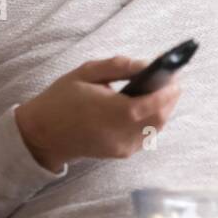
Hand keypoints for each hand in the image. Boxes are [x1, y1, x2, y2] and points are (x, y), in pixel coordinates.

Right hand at [14, 56, 181, 171]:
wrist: (43, 135)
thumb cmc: (61, 100)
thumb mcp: (86, 73)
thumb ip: (118, 66)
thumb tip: (146, 64)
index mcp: (112, 111)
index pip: (152, 103)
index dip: (168, 90)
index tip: (175, 75)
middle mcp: (121, 132)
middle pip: (160, 116)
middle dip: (170, 98)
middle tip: (171, 81)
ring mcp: (123, 146)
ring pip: (157, 127)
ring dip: (164, 109)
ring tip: (162, 91)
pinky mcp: (122, 153)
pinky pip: (147, 135)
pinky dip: (154, 120)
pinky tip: (149, 107)